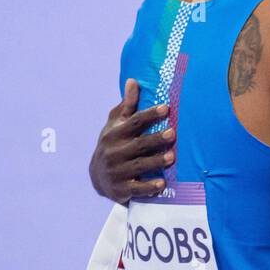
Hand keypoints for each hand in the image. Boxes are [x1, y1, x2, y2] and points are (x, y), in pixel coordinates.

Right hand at [88, 78, 176, 203]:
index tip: (166, 108)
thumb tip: (133, 81)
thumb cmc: (113, 144)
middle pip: (138, 144)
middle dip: (155, 139)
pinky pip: (136, 188)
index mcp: (115, 134)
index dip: (149, 115)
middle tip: (172, 133)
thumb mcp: (115, 124)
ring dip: (155, 162)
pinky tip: (161, 184)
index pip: (134, 122)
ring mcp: (117, 171)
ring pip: (139, 166)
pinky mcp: (121, 189)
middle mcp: (115, 152)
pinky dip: (148, 187)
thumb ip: (127, 105)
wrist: (97, 176)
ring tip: (172, 157)